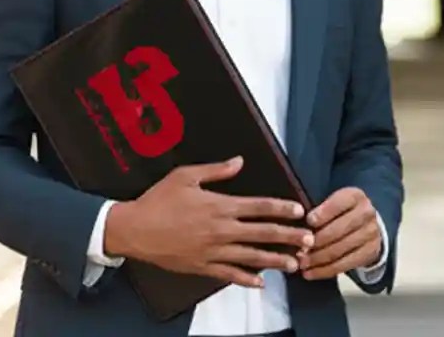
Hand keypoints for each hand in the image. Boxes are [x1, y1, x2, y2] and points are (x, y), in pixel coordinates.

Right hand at [105, 157, 313, 287]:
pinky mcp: (202, 266)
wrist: (133, 229)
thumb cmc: (158, 200)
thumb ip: (216, 170)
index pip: (259, 206)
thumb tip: (240, 161)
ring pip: (251, 257)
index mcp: (220, 205)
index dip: (281, 209)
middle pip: (262, 233)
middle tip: (310, 241)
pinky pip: (230, 274)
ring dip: (275, 260)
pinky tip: (261, 283)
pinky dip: (247, 279)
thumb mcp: (185, 175)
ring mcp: (213, 251)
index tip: (299, 211)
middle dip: (289, 237)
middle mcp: (221, 230)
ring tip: (295, 264)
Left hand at [298, 187, 382, 279]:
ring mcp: (371, 233)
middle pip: (339, 229)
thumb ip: (318, 211)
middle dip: (316, 241)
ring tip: (301, 263)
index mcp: (355, 196)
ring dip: (317, 258)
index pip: (339, 203)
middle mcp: (366, 213)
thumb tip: (298, 227)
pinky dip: (325, 271)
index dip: (323, 213)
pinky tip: (310, 273)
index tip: (308, 221)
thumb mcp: (333, 204)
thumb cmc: (341, 214)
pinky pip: (345, 265)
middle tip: (298, 250)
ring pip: (340, 249)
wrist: (366, 227)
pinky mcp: (370, 252)